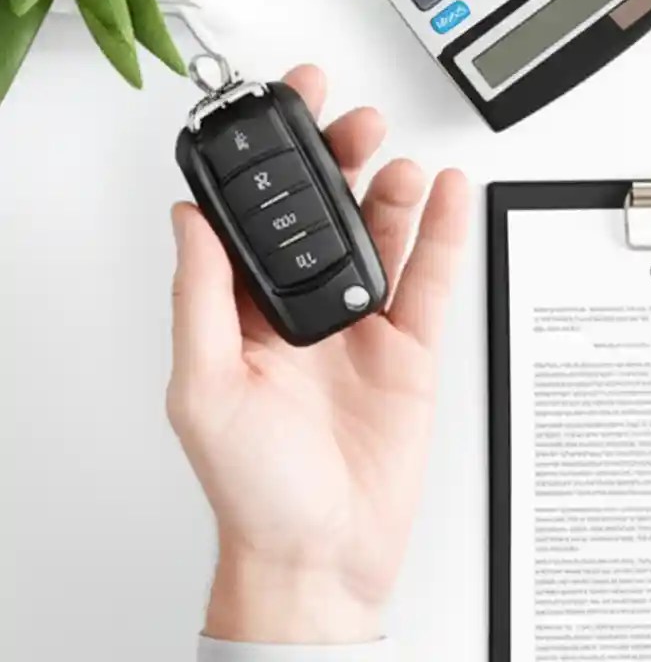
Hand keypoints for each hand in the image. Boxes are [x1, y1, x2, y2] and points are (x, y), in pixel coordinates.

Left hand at [166, 65, 469, 642]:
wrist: (322, 553)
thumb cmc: (254, 490)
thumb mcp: (204, 389)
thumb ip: (201, 298)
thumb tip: (189, 221)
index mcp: (245, 316)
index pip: (260, 218)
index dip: (273, 163)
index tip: (286, 113)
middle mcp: (304, 315)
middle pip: (326, 216)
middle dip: (341, 162)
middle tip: (357, 123)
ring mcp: (361, 331)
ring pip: (381, 239)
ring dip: (392, 192)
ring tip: (402, 162)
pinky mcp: (409, 353)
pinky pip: (429, 282)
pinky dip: (443, 235)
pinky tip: (447, 197)